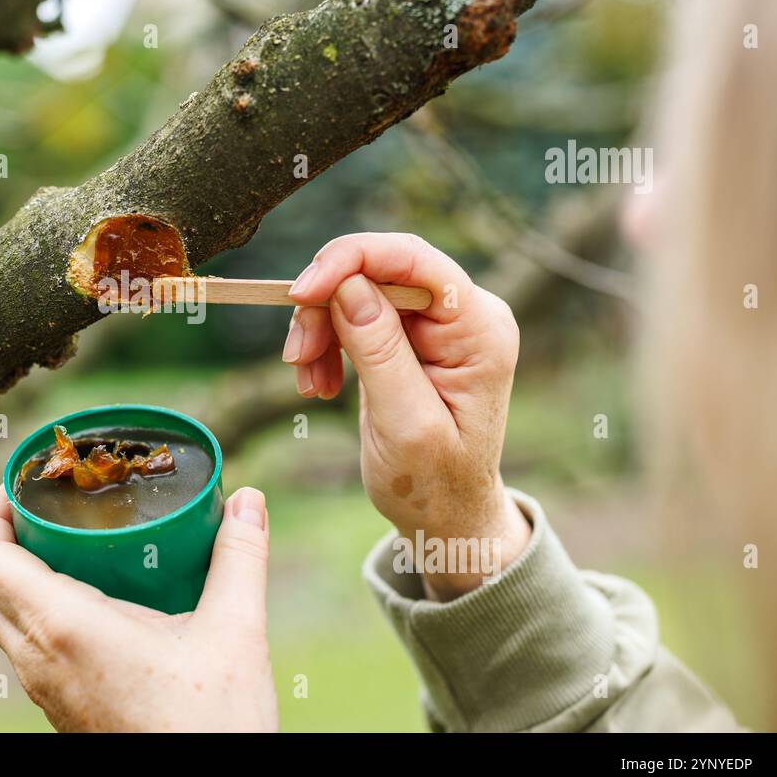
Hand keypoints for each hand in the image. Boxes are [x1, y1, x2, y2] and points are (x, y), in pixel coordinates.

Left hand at [0, 485, 278, 731]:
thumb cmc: (212, 727)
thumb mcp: (236, 633)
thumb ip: (241, 558)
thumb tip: (249, 499)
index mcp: (64, 628)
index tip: (20, 482)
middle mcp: (39, 659)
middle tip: (40, 505)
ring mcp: (45, 689)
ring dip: (14, 574)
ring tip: (65, 544)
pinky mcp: (60, 709)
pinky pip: (24, 647)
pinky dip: (34, 609)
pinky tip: (89, 599)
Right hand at [283, 232, 529, 599]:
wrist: (445, 516)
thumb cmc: (435, 483)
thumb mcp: (405, 424)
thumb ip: (379, 351)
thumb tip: (348, 285)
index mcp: (480, 330)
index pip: (414, 259)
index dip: (351, 261)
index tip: (300, 294)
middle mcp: (463, 314)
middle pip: (378, 271)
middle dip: (326, 306)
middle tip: (296, 358)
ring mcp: (436, 324)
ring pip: (358, 289)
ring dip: (320, 328)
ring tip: (308, 381)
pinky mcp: (409, 336)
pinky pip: (354, 314)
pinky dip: (326, 342)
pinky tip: (319, 383)